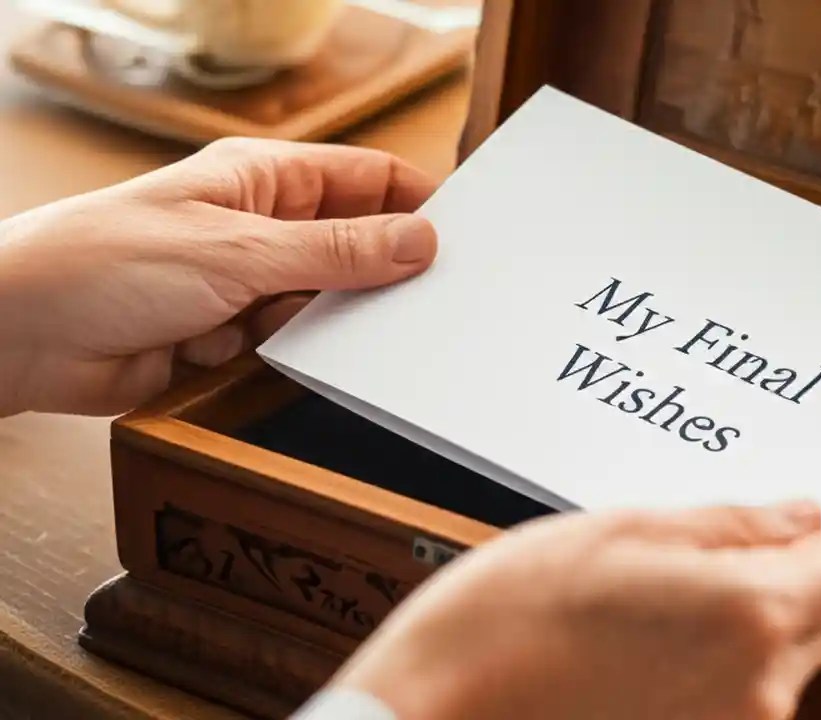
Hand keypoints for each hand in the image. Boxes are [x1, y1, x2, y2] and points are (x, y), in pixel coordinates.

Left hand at [0, 138, 437, 415]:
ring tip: (353, 338)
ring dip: (337, 322)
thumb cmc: (103, 261)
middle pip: (356, 244)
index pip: (368, 179)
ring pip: (328, 301)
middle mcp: (262, 226)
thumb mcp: (238, 251)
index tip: (466, 239)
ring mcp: (247, 283)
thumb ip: (335, 251)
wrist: (20, 336)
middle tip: (433, 302)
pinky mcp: (231, 336)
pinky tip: (287, 361)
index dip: (419, 202)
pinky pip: (294, 345)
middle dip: (385, 273)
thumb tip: (418, 241)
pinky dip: (300, 356)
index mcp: (265, 180)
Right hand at [327, 498, 820, 719]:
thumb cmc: (511, 623)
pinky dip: (729, 654)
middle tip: (766, 529)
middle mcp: (759, 686)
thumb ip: (731, 525)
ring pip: (784, 653)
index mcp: (752, 612)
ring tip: (678, 580)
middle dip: (812, 566)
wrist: (439, 717)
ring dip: (761, 612)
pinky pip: (745, 692)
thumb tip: (798, 518)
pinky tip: (663, 630)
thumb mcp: (625, 530)